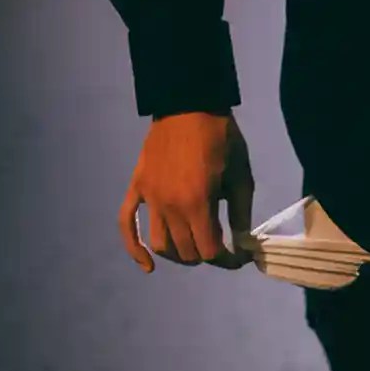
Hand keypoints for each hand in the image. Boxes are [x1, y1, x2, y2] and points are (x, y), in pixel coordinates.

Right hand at [119, 111, 254, 272]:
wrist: (188, 105)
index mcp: (197, 203)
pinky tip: (147, 265)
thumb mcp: (241, 176)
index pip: (210, 251)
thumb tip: (242, 242)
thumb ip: (240, 213)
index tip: (240, 257)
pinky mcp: (137, 188)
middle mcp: (169, 206)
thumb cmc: (221, 138)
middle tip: (222, 248)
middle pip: (186, 252)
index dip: (228, 261)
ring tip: (195, 249)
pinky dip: (134, 248)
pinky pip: (127, 224)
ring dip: (179, 254)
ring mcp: (150, 198)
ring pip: (161, 245)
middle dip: (208, 256)